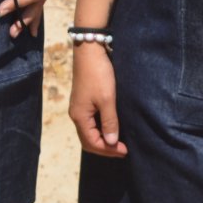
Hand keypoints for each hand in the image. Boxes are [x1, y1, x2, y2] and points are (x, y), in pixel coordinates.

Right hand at [68, 42, 127, 156]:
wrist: (90, 51)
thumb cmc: (98, 74)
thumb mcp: (107, 99)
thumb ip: (109, 122)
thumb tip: (112, 142)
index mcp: (80, 117)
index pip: (92, 143)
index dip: (109, 150)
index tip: (126, 151)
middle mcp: (76, 115)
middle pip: (88, 140)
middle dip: (105, 148)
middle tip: (123, 150)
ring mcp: (79, 107)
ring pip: (89, 131)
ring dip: (103, 139)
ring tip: (119, 142)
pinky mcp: (84, 101)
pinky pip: (91, 122)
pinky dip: (101, 129)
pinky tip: (112, 127)